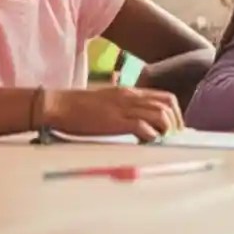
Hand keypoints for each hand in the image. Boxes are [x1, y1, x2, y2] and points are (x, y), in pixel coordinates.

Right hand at [42, 86, 182, 142]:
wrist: (58, 105)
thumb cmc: (79, 105)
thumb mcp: (108, 99)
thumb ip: (125, 104)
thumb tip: (137, 117)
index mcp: (130, 92)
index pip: (165, 97)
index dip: (176, 113)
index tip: (174, 128)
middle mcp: (131, 97)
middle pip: (168, 105)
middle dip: (175, 122)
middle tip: (171, 137)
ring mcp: (123, 108)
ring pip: (160, 114)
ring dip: (165, 129)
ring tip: (159, 140)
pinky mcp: (115, 121)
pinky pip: (142, 126)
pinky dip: (150, 136)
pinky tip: (146, 142)